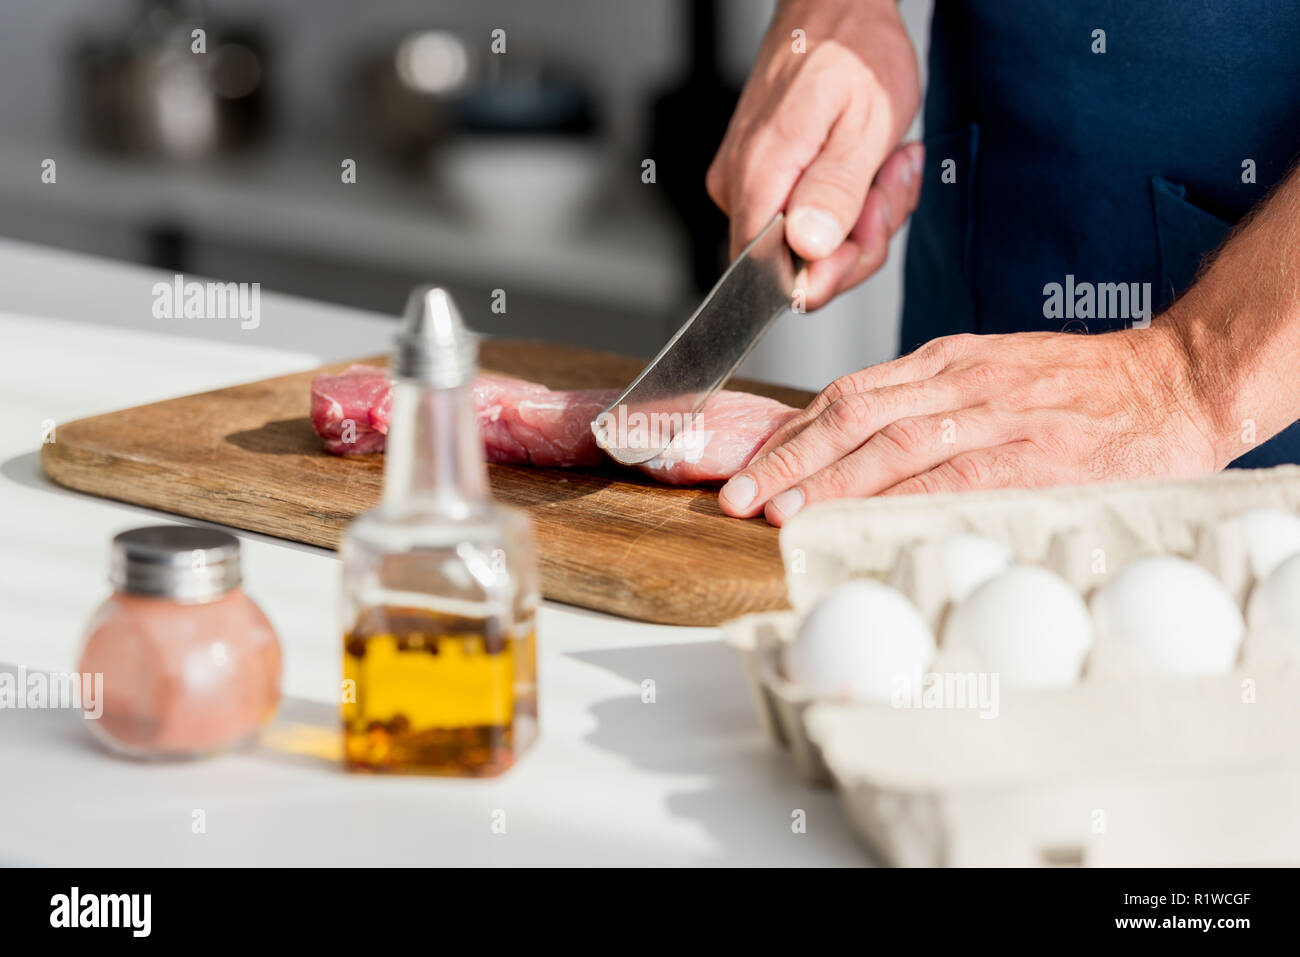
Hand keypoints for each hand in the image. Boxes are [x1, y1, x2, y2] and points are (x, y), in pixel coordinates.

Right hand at [706, 0, 921, 308]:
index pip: (779, 277)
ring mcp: (746, 185)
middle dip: (859, 237)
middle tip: (889, 183)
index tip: (870, 221)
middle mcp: (739, 190)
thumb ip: (836, 193)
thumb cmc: (854, 52)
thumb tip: (808, 250)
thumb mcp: (866, 125)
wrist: (836, 7)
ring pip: (810, 244)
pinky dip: (847, 200)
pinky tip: (865, 164)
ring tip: (885, 163)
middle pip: (799, 265)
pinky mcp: (760, 180)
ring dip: (862, 214)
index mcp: (760, 180)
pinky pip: (807, 218)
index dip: (834, 269)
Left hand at [718, 325, 1222, 524]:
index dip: (791, 433)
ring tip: (781, 512)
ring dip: (829, 480)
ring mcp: (994, 413)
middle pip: (852, 414)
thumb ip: (929, 405)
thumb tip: (855, 449)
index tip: (749, 466)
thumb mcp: (992, 375)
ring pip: (892, 442)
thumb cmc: (1079, 389)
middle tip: (739, 494)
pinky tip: (861, 521)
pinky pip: (952, 476)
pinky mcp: (1031, 452)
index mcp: (945, 363)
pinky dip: (900, 500)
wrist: (1172, 382)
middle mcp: (959, 381)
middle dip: (788, 458)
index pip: (847, 394)